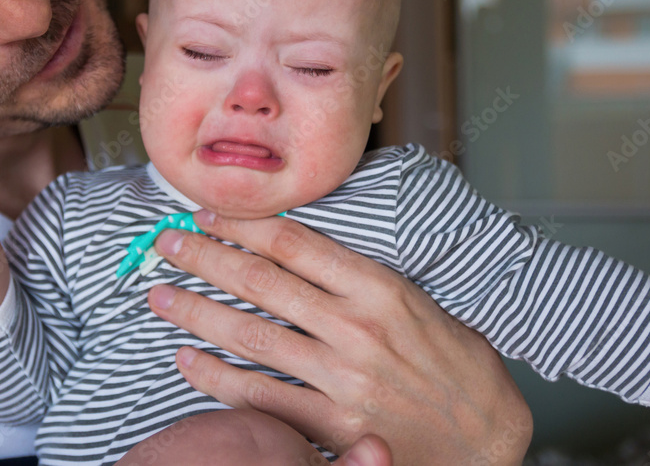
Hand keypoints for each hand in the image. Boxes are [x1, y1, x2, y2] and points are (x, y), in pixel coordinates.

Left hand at [147, 212, 531, 464]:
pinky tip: (186, 360)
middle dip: (204, 257)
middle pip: (261, 282)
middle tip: (166, 243)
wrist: (490, 437)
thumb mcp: (419, 302)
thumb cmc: (457, 365)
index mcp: (380, 288)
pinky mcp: (332, 425)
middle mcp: (356, 327)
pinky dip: (215, 376)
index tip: (207, 213)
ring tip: (159, 295)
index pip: (294, 243)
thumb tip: (299, 249)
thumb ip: (361, 278)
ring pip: (250, 333)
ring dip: (196, 311)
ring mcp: (342, 377)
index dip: (242, 224)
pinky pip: (259, 395)